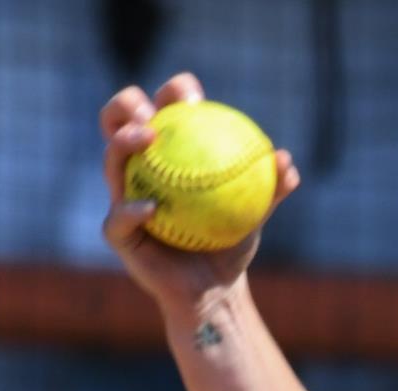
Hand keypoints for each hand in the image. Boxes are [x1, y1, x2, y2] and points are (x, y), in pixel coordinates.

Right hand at [99, 73, 299, 314]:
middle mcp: (139, 171)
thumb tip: (286, 161)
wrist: (214, 290)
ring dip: (123, 142)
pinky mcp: (117, 232)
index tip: (194, 96)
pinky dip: (133, 210)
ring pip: (111, 161)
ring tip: (147, 137)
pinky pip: (119, 217)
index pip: (165, 113)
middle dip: (127, 103)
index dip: (173, 93)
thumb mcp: (256, 213)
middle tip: (152, 108)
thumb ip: (271, 187)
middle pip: (119, 122)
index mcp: (167, 157)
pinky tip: (151, 207)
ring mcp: (123, 197)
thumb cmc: (230, 243)